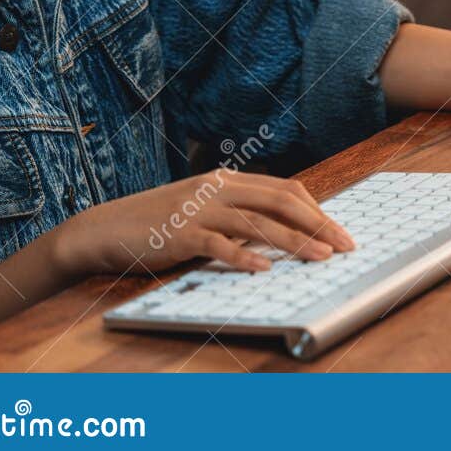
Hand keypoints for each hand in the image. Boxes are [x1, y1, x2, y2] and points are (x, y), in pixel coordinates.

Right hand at [50, 172, 354, 274]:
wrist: (105, 229)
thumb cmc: (158, 224)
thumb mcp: (204, 210)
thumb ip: (238, 215)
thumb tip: (282, 232)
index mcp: (228, 181)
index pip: (285, 189)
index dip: (316, 210)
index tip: (339, 231)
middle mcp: (218, 189)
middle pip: (281, 201)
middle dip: (318, 223)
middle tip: (345, 245)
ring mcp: (199, 209)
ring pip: (257, 222)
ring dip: (293, 241)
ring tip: (319, 257)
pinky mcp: (180, 233)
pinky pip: (218, 244)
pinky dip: (242, 256)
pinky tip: (262, 269)